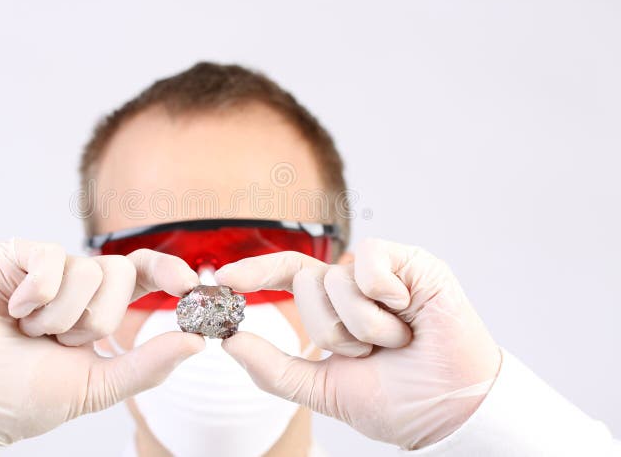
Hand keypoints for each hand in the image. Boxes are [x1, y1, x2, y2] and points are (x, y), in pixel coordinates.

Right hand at [0, 239, 204, 444]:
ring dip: (58, 317)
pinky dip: (35, 294)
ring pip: (85, 270)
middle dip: (94, 321)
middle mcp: (77, 281)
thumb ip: (147, 365)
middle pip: (120, 272)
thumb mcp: (96, 385)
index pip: (144, 273)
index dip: (168, 270)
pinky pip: (48, 257)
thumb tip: (197, 343)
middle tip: (62, 342)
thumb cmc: (25, 394)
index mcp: (101, 306)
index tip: (188, 285)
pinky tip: (14, 310)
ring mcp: (45, 265)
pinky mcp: (13, 255)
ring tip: (30, 332)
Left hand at [215, 238, 500, 449]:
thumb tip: (230, 343)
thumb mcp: (323, 389)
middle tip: (370, 352)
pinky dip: (386, 297)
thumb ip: (275, 369)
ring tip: (398, 341)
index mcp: (332, 306)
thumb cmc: (396, 400)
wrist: (450, 410)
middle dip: (335, 333)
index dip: (253, 272)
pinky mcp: (411, 262)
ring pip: (338, 280)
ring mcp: (381, 271)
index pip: (285, 274)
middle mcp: (352, 283)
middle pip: (307, 285)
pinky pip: (370, 262)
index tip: (222, 280)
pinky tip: (410, 314)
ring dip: (367, 327)